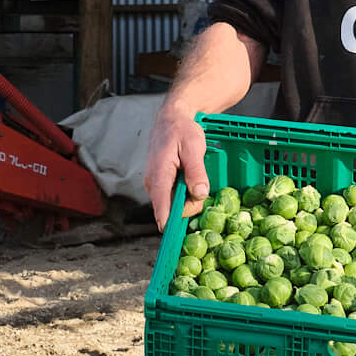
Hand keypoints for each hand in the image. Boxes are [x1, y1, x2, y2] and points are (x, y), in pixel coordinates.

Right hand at [144, 103, 210, 229]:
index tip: (182, 236)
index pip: (162, 209)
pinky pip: (172, 199)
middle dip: (190, 206)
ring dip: (188, 199)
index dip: (172, 225)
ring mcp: (155, 185)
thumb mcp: (194, 147)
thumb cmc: (183, 130)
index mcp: (159, 176)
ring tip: (196, 178)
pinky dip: (184, 195)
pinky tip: (191, 181)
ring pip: (172, 206)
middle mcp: (153, 184)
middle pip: (171, 211)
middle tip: (202, 184)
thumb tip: (200, 194)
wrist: (173, 118)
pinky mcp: (160, 184)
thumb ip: (196, 171)